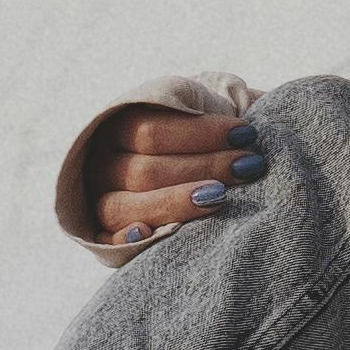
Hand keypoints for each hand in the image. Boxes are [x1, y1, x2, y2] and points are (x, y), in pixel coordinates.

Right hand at [84, 106, 266, 244]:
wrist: (166, 162)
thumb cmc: (190, 133)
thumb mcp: (193, 109)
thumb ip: (207, 108)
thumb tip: (247, 124)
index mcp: (118, 125)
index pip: (154, 130)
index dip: (202, 133)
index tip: (247, 133)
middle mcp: (103, 163)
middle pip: (147, 170)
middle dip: (205, 167)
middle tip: (250, 166)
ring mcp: (99, 200)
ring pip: (129, 206)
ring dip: (177, 202)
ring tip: (221, 196)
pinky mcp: (104, 237)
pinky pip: (106, 241)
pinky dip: (126, 238)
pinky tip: (149, 234)